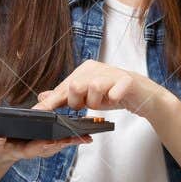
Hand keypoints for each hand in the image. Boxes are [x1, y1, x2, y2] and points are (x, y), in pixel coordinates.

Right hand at [0, 129, 90, 165]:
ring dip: (64, 143)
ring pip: (48, 148)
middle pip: (28, 150)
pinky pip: (58, 143)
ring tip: (80, 136)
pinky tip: (87, 134)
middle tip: (53, 142)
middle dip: (42, 147)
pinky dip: (72, 140)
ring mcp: (29, 150)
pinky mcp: (42, 145)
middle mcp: (14, 151)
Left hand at [35, 60, 171, 118]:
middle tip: (85, 107)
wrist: (143, 96)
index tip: (38, 114)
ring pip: (92, 87)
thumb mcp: (86, 98)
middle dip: (76, 102)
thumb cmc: (112, 94)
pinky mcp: (127, 80)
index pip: (62, 88)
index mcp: (83, 70)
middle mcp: (96, 68)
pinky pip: (115, 90)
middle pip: (74, 86)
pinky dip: (113, 97)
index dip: (50, 103)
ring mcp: (112, 73)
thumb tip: (42, 97)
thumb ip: (64, 97)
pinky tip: (114, 99)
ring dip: (95, 102)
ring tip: (102, 104)